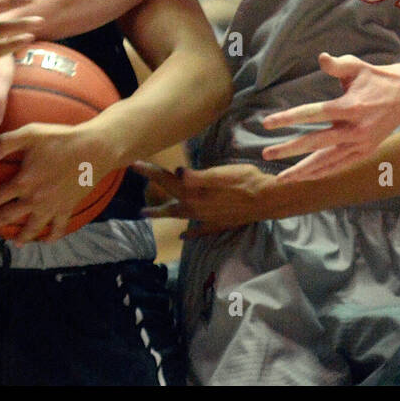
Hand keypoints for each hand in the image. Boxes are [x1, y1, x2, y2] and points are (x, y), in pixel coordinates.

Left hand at [0, 121, 116, 243]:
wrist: (96, 149)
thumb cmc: (63, 138)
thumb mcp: (32, 133)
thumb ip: (6, 142)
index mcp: (23, 181)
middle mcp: (35, 199)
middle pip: (7, 217)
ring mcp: (52, 206)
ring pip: (32, 228)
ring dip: (21, 237)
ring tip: (15, 242)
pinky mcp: (68, 207)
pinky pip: (59, 227)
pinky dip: (52, 236)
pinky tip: (47, 240)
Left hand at [136, 160, 275, 234]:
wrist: (266, 200)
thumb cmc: (245, 181)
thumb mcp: (221, 173)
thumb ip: (198, 176)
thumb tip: (177, 172)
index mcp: (194, 193)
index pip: (166, 180)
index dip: (149, 171)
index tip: (132, 164)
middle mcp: (195, 208)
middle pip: (168, 201)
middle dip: (151, 196)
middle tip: (134, 197)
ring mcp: (206, 218)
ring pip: (179, 216)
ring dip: (162, 214)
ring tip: (146, 214)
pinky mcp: (217, 224)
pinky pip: (198, 231)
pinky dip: (189, 233)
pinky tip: (183, 236)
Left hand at [260, 52, 399, 182]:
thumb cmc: (376, 78)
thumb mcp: (358, 67)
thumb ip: (337, 65)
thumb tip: (321, 58)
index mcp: (351, 106)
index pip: (313, 114)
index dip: (289, 118)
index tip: (267, 123)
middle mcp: (355, 129)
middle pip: (316, 143)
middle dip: (289, 150)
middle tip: (266, 153)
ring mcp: (361, 144)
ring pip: (327, 162)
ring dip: (303, 170)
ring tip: (281, 177)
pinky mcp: (365, 152)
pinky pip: (339, 166)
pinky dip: (321, 173)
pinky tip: (304, 177)